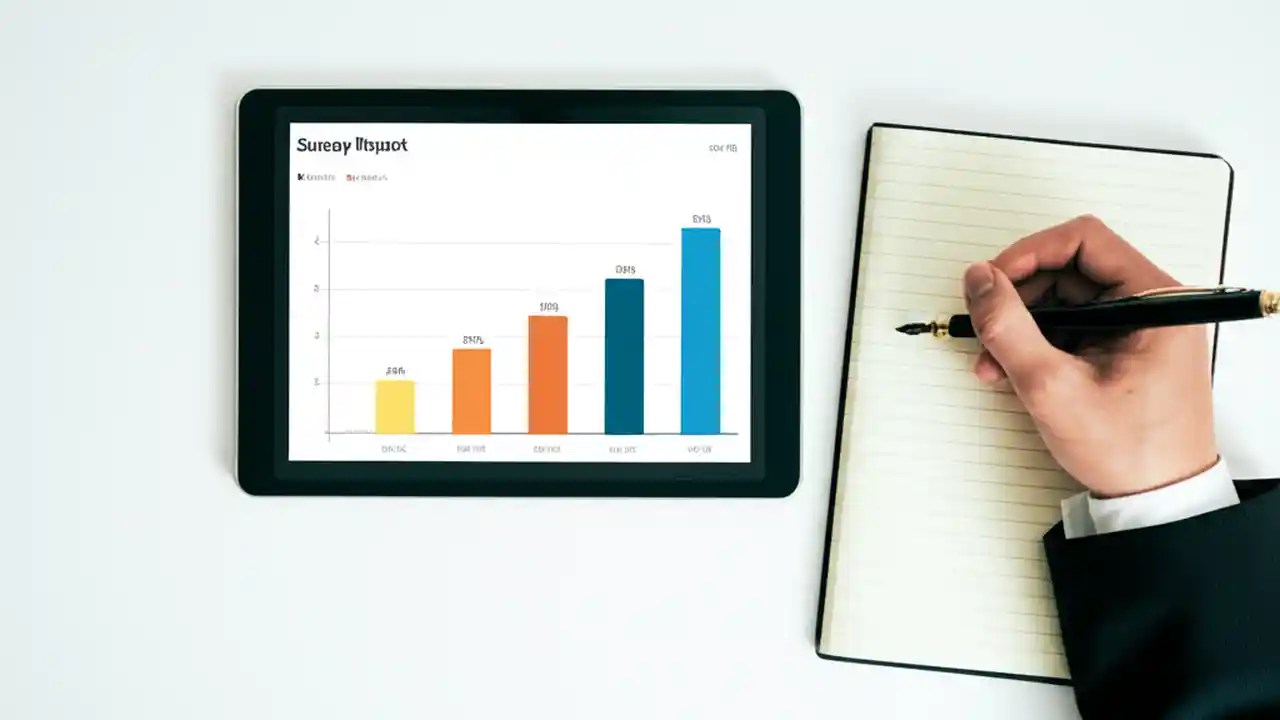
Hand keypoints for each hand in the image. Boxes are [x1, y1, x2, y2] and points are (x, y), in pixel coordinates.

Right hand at [962, 215, 1218, 497]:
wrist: (1158, 500)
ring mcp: (1134, 328)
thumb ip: (1008, 328)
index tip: (991, 281)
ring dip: (1018, 327)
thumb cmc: (1128, 451)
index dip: (1028, 253)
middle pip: (1066, 271)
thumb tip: (978, 280)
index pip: (1084, 240)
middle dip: (1016, 300)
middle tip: (983, 329)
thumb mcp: (1053, 387)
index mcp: (1154, 301)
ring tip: (993, 364)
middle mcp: (1148, 306)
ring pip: (1060, 301)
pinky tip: (1012, 373)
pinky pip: (1067, 328)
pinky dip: (1034, 346)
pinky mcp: (1120, 349)